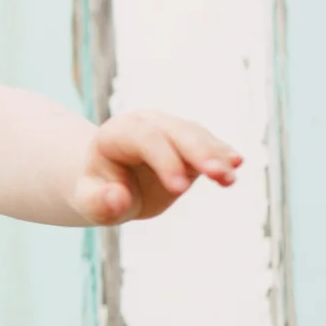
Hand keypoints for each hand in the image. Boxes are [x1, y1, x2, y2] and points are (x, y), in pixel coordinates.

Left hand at [73, 111, 240, 223]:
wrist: (111, 182)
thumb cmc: (99, 192)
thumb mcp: (90, 202)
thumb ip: (99, 202)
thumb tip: (117, 198)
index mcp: (116, 133)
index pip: (145, 139)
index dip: (164, 160)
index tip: (180, 189)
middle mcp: (145, 124)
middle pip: (176, 131)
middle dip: (199, 151)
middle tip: (218, 174)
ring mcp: (169, 130)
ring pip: (195, 135)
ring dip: (216, 154)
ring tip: (229, 177)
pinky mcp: (187, 142)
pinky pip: (207, 144)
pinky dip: (221, 154)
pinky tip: (236, 164)